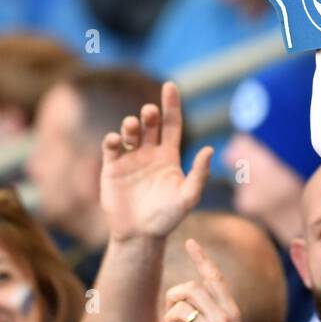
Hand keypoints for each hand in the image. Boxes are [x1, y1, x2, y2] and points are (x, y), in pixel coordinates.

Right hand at [100, 82, 212, 243]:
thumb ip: (199, 175)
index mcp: (169, 155)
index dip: (171, 104)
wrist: (140, 235)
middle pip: (150, 124)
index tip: (169, 86)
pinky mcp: (111, 168)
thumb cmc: (167, 218)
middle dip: (150, 114)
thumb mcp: (188, 197)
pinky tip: (116, 141)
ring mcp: (130, 159)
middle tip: (149, 112)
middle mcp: (149, 152)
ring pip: (130, 131)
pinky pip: (111, 147)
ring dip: (131, 125)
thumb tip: (210, 150)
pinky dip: (112, 140)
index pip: (171, 123)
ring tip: (132, 127)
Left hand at [161, 238, 255, 321]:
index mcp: (231, 311)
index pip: (215, 278)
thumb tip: (188, 295)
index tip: (191, 242)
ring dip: (169, 320)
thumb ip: (214, 311)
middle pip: (191, 288)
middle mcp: (224, 317)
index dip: (202, 258)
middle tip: (172, 311)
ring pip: (179, 308)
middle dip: (174, 297)